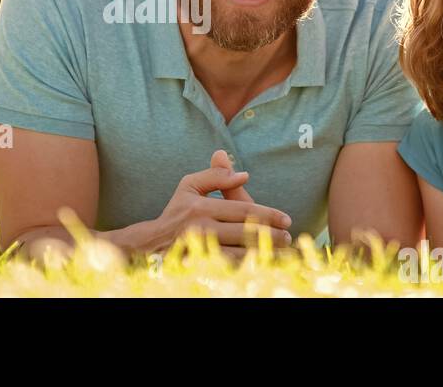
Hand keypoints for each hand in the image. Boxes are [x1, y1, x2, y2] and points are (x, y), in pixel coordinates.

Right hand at [144, 153, 292, 260]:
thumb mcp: (189, 186)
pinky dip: (250, 267)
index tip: (287, 220)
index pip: (242, 210)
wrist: (154, 243)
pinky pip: (231, 268)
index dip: (268, 215)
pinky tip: (265, 264)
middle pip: (245, 233)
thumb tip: (245, 174)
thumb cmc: (177, 211)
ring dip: (265, 254)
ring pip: (241, 254)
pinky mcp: (201, 267)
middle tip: (288, 238)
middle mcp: (201, 230)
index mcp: (201, 208)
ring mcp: (201, 251)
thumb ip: (215, 176)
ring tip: (283, 252)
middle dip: (271, 237)